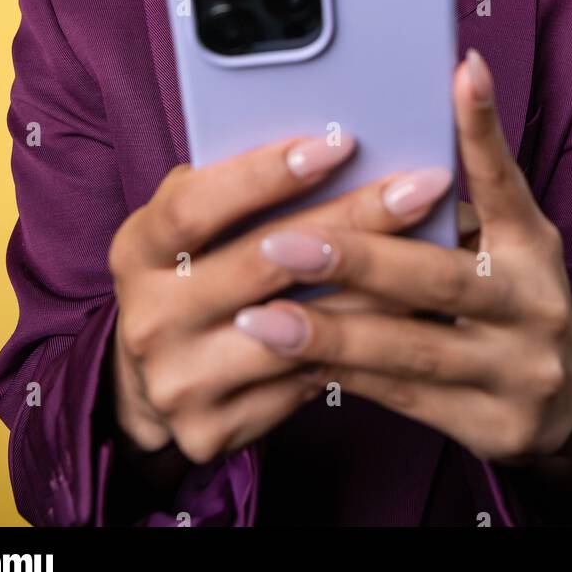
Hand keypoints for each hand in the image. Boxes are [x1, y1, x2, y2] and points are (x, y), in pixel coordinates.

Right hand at [107, 132, 451, 463]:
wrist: (156, 377)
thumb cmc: (195, 268)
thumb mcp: (194, 222)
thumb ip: (236, 184)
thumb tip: (331, 140)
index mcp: (136, 250)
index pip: (195, 206)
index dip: (264, 174)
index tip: (339, 143)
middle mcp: (149, 318)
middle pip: (261, 263)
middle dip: (352, 219)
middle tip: (421, 187)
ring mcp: (177, 381)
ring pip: (294, 329)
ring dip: (373, 287)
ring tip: (436, 248)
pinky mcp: (211, 431)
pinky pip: (305, 380)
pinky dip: (361, 343)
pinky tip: (410, 312)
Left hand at [232, 48, 571, 468]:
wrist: (563, 404)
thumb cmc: (509, 296)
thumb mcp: (503, 238)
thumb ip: (455, 197)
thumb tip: (389, 126)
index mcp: (533, 243)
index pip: (503, 177)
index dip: (481, 125)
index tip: (460, 70)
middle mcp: (534, 303)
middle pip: (439, 278)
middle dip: (356, 259)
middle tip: (280, 243)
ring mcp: (518, 371)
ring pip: (408, 347)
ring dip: (327, 330)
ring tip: (258, 315)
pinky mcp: (492, 427)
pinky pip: (399, 396)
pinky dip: (339, 374)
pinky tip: (288, 358)